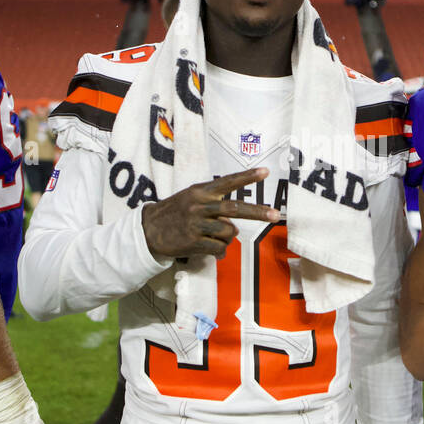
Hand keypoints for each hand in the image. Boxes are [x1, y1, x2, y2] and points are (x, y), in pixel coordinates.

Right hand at [141, 168, 279, 259]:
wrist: (149, 230)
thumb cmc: (175, 213)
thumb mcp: (191, 198)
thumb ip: (213, 204)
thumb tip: (235, 224)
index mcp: (200, 191)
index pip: (228, 182)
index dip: (247, 177)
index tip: (265, 172)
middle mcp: (200, 205)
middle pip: (235, 208)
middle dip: (257, 212)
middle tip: (275, 214)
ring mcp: (197, 224)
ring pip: (229, 232)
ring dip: (227, 238)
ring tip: (215, 238)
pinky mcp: (194, 241)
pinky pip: (219, 248)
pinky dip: (220, 251)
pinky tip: (213, 250)